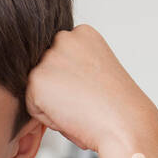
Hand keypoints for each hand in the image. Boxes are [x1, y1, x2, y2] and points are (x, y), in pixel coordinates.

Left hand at [23, 24, 156, 154]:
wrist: (125, 124)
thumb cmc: (118, 108)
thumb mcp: (98, 72)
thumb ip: (75, 66)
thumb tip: (54, 78)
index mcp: (83, 33)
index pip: (61, 61)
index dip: (75, 83)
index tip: (92, 90)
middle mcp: (64, 38)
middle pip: (46, 72)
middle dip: (60, 91)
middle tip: (86, 102)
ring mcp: (49, 57)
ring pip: (38, 90)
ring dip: (54, 104)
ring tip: (80, 109)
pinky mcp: (37, 79)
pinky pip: (32, 107)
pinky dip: (48, 118)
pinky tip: (71, 116)